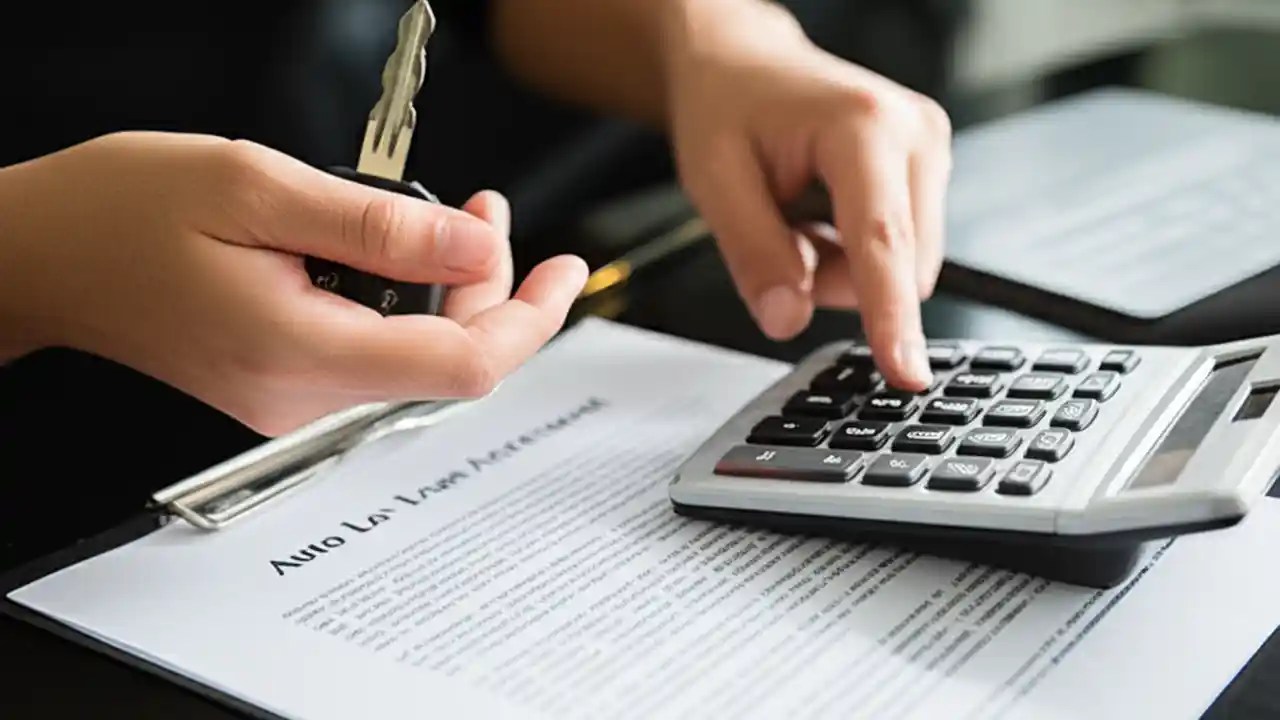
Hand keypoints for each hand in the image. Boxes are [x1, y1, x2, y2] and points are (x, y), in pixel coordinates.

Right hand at [0, 131, 586, 435]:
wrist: (42, 256)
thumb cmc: (122, 214)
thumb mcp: (258, 186)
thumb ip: (378, 225)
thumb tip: (474, 242)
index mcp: (301, 351)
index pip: (463, 365)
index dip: (528, 318)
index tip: (559, 270)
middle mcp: (302, 394)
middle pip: (448, 357)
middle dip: (487, 282)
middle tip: (486, 208)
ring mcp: (292, 396)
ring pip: (415, 352)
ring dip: (444, 284)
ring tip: (442, 213)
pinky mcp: (282, 382)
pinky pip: (375, 347)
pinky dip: (402, 298)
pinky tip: (394, 250)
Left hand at [662, 0, 951, 389]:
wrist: (744, 63)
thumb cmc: (728, 105)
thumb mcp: (714, 180)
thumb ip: (752, 255)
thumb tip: (787, 320)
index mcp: (862, 126)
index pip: (881, 242)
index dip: (891, 316)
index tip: (904, 372)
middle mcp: (914, 132)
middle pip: (897, 267)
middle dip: (836, 280)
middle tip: (781, 234)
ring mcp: (930, 148)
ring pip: (903, 266)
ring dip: (845, 267)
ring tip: (800, 215)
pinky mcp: (930, 167)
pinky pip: (901, 249)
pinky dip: (856, 252)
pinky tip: (824, 212)